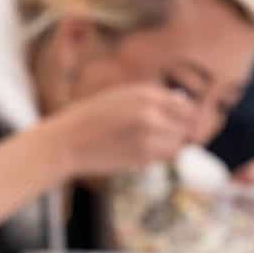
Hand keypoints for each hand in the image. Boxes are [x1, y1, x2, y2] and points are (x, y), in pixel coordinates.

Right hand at [48, 84, 195, 178]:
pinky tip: (134, 152)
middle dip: (179, 133)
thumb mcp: (121, 97)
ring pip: (178, 145)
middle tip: (161, 137)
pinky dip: (155, 158)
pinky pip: (162, 159)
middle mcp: (152, 113)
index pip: (186, 107)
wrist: (66, 142)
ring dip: (168, 147)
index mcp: (147, 94)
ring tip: (144, 144)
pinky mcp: (142, 158)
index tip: (179, 123)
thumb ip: (152, 99)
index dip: (187, 117)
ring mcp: (149, 137)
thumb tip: (183, 104)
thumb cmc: (91, 118)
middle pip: (187, 127)